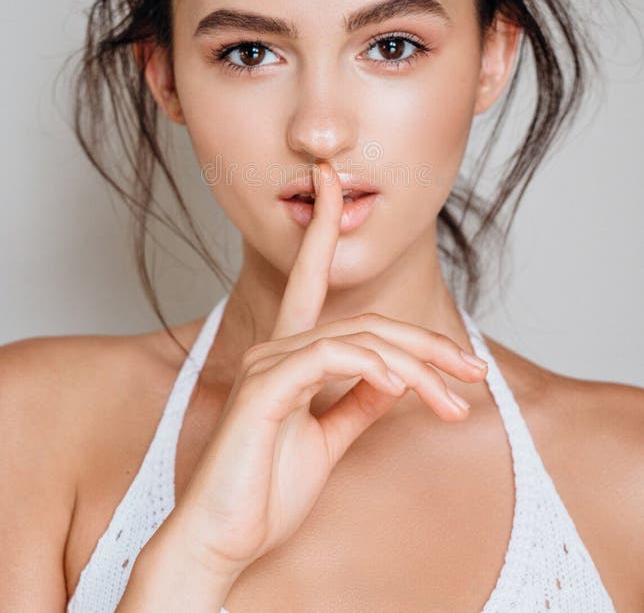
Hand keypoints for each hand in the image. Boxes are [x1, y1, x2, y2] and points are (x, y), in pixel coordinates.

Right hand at [156, 162, 487, 582]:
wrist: (222, 542)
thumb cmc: (266, 492)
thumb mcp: (329, 438)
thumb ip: (358, 402)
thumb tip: (394, 374)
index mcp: (290, 355)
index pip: (311, 277)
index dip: (323, 225)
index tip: (332, 180)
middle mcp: (277, 347)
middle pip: (369, 322)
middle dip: (429, 344)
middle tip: (474, 373)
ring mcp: (269, 364)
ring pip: (362, 339)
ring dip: (418, 369)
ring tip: (455, 403)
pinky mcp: (266, 388)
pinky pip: (332, 359)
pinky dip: (375, 368)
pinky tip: (403, 388)